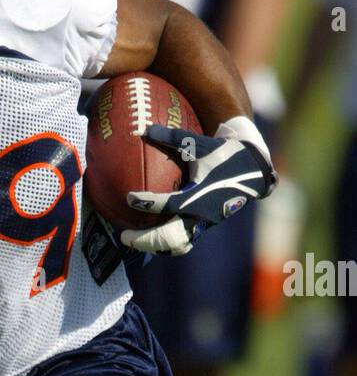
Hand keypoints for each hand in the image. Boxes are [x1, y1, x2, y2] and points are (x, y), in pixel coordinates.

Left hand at [121, 117, 276, 255]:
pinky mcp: (204, 228)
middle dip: (144, 240)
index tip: (129, 198)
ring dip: (153, 246)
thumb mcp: (199, 144)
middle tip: (122, 236)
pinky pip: (182, 242)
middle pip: (168, 237)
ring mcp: (203, 225)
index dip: (147, 203)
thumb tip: (145, 129)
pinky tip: (147, 239)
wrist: (254, 171)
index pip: (168, 205)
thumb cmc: (223, 154)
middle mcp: (201, 215)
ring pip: (175, 245)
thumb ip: (173, 137)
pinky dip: (165, 244)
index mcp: (199, 195)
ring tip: (132, 241)